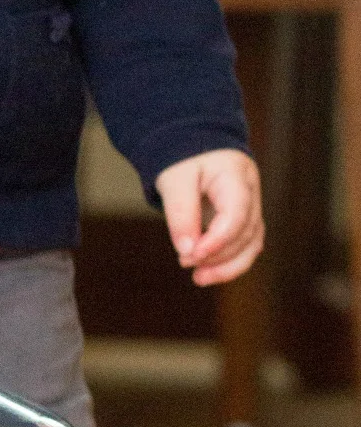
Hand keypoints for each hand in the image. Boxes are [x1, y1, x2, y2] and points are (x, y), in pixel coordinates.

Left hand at [155, 148, 262, 285]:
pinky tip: (207, 274)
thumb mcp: (174, 178)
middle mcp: (251, 192)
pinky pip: (244, 247)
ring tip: (199, 279)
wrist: (194, 147)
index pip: (237, 213)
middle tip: (185, 261)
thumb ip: (181, 212)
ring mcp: (251, 208)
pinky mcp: (243, 221)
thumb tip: (186, 251)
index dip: (218, 240)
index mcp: (236, 174)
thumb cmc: (184, 160)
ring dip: (227, 266)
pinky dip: (228, 264)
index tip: (191, 256)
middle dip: (217, 254)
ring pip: (252, 244)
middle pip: (246, 232)